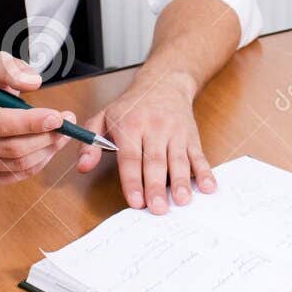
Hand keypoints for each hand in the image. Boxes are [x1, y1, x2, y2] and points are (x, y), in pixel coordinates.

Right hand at [0, 52, 76, 188]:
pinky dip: (38, 162)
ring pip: (18, 165)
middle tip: (68, 125)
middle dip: (46, 137)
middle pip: (12, 148)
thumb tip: (33, 82)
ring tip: (61, 134)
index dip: (31, 123)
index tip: (58, 117)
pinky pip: (17, 176)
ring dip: (47, 150)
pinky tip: (46, 147)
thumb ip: (12, 69)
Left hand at [75, 74, 213, 213]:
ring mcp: (175, 132)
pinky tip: (208, 186)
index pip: (130, 156)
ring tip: (182, 201)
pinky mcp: (191, 136)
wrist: (164, 83)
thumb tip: (83, 167)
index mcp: (130, 124)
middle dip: (156, 186)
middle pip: (155, 161)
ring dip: (181, 182)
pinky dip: (205, 172)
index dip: (133, 180)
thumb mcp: (104, 117)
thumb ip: (90, 143)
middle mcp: (154, 128)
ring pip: (178, 160)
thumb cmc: (131, 106)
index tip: (135, 201)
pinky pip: (198, 155)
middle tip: (158, 208)